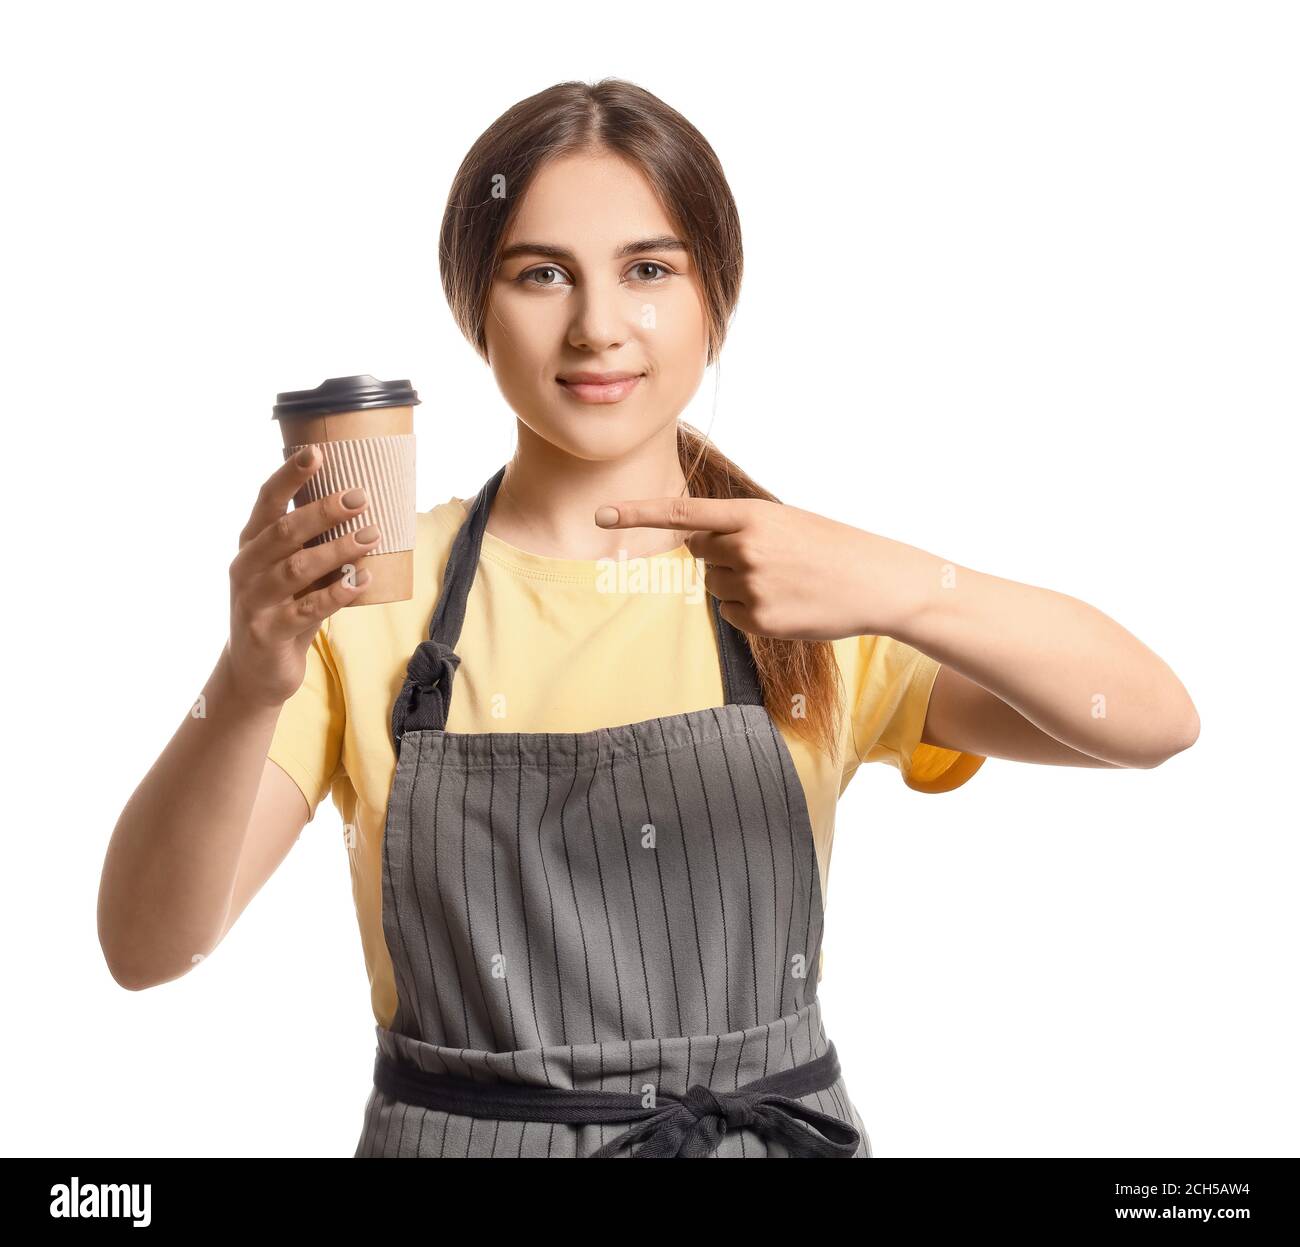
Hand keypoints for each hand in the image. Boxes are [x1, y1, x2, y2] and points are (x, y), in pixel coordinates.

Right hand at [224, 446, 380, 706]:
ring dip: (338, 549)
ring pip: (298, 567)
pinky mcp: (269, 632)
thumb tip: (359, 507)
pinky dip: (338, 592)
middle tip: (361, 496)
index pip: (266, 501)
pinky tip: (362, 579)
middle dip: (323, 510)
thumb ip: (312, 544)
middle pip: (284, 530)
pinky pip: (308, 608)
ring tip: (372, 534)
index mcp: (251, 545)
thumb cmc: (283, 609)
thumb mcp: (293, 573)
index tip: (315, 451)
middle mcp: (247, 567)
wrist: (255, 671)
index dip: (289, 475)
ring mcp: (254, 600)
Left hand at [594, 495, 907, 641]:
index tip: (600, 516)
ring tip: (785, 582)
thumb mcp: (784, 523)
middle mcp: (744, 548)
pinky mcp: (758, 619)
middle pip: (700, 555)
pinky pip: (730, 615)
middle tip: (770, 560)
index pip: (681, 514)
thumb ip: (737, 531)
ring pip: (716, 587)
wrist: (875, 582)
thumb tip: (697, 551)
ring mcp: (750, 585)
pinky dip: (750, 612)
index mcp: (750, 515)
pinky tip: (785, 605)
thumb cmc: (829, 548)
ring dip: (740, 586)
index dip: (637, 515)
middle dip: (723, 558)